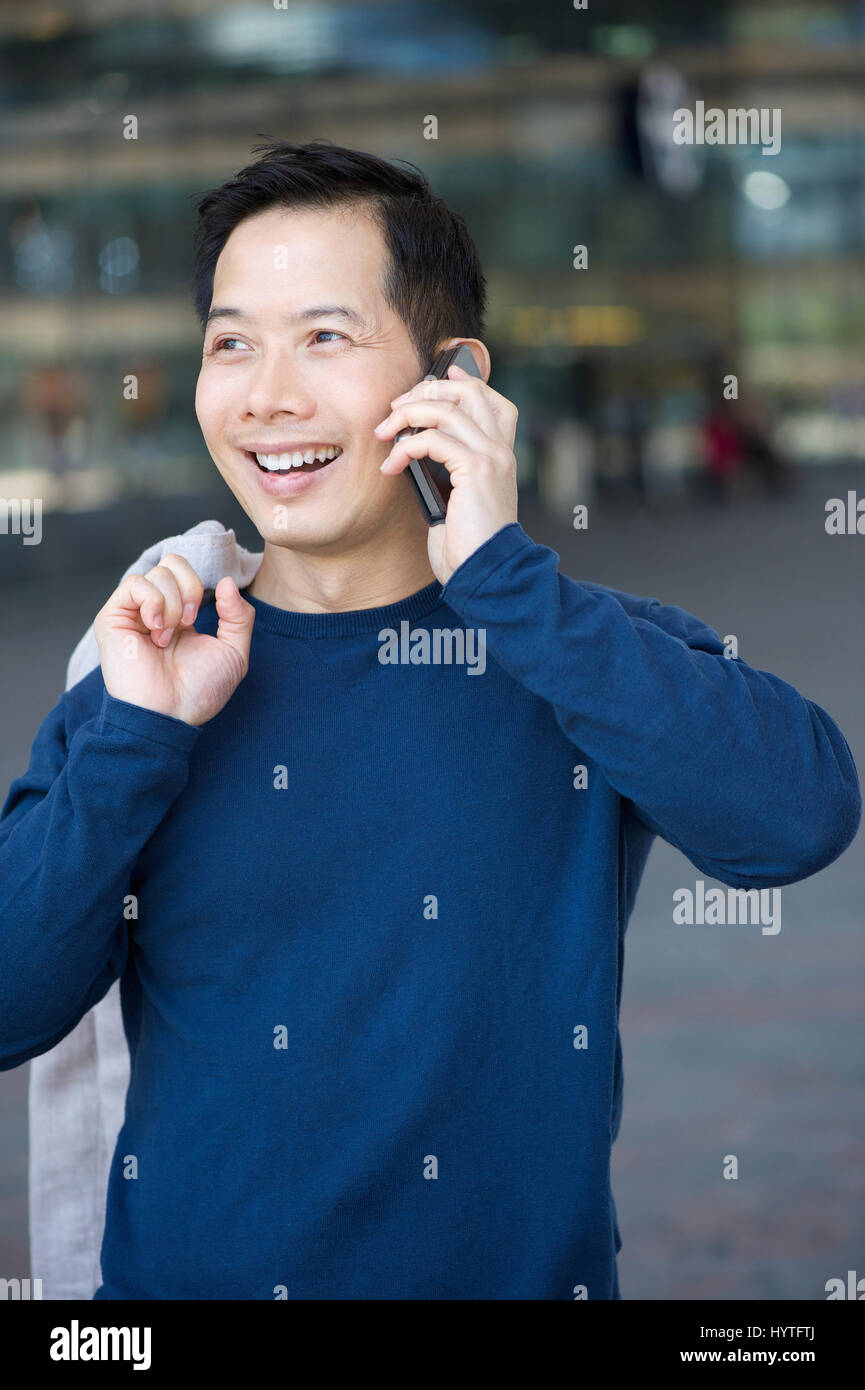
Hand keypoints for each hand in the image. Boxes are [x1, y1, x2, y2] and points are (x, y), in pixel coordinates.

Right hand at [93, 554, 254, 726]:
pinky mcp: (113, 618)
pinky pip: (135, 584)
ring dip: (173, 604)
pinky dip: (153, 603)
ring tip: (167, 637)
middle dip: (190, 588)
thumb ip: (238, 616)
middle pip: (172, 562)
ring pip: (158, 573)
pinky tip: (155, 631)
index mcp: (179, 615)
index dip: (201, 586)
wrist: (170, 714)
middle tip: (188, 622)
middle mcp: (155, 610)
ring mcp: (133, 612)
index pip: (187, 573)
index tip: (203, 617)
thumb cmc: (199, 692)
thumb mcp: (234, 653)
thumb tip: (226, 581)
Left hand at [375, 363, 518, 584]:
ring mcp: (491, 457)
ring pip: (446, 408)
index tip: (432, 379)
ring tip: (384, 434)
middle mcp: (500, 450)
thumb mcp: (457, 500)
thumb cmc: (466, 546)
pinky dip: (405, 447)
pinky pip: (433, 439)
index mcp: (500, 456)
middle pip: (469, 390)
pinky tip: (392, 466)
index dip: (463, 381)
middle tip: (395, 409)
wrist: (485, 573)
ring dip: (406, 415)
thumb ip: (447, 470)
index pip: (492, 399)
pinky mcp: (476, 470)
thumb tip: (415, 448)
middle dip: (426, 390)